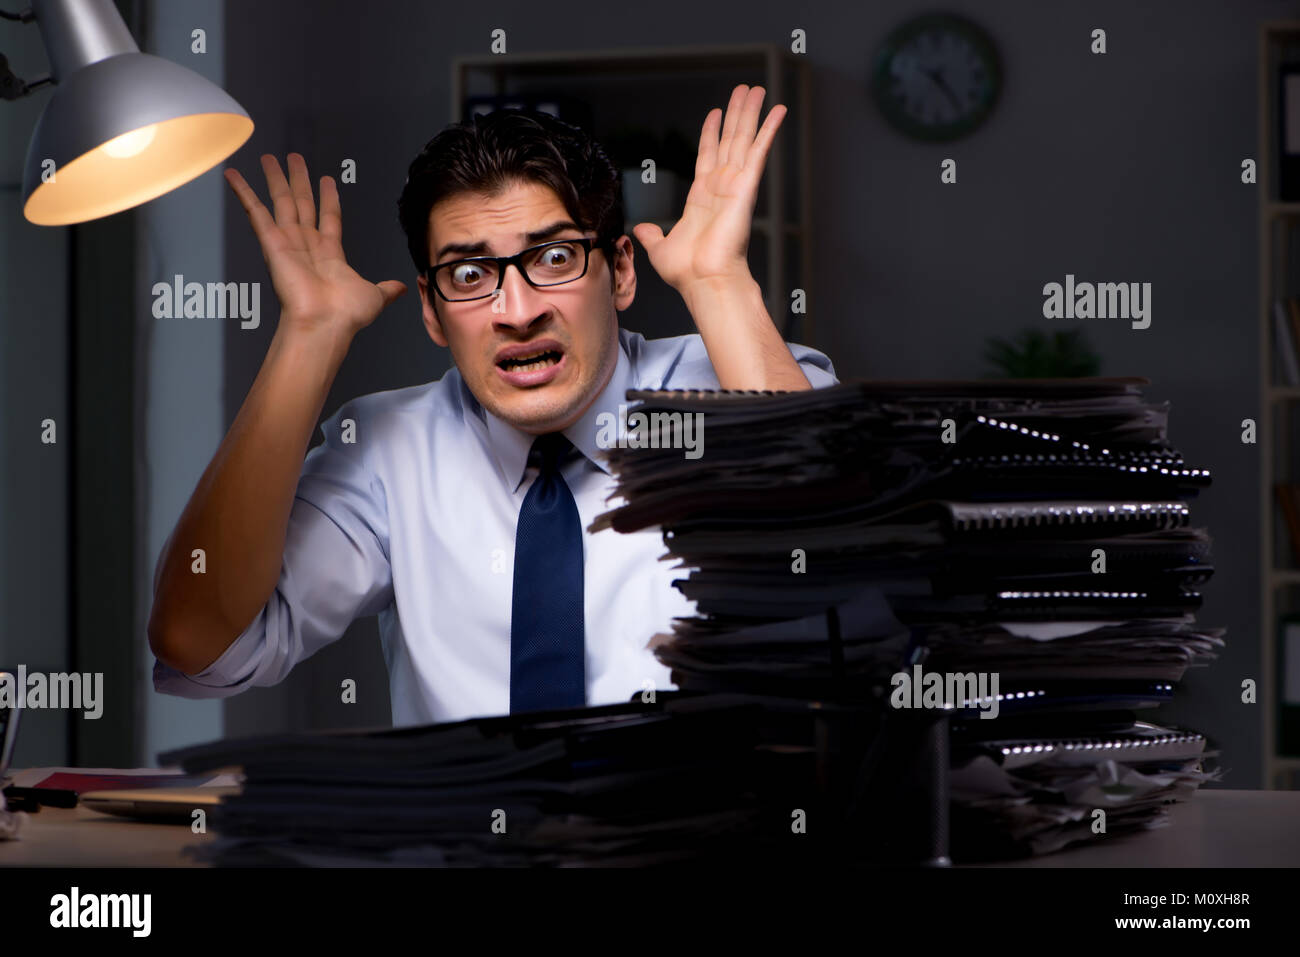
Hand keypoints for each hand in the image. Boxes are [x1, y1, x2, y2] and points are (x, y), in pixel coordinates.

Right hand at [224, 153, 406, 339]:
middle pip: (302, 203)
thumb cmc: (346, 315)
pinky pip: (255, 212)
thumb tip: (403, 288)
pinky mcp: (271, 243)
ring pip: (281, 201)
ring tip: (269, 157)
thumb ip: (386, 289)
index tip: (326, 180)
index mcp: (330, 254)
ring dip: (274, 178)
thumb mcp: (375, 296)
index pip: (329, 217)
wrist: (325, 323)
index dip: (328, 198)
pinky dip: (243, 192)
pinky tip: (234, 175)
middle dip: (298, 180)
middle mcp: (307, 246)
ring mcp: (288, 243)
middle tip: (295, 158)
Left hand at [631, 84, 785, 295]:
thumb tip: (642, 230)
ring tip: (757, 89)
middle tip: (743, 91)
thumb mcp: (660, 248)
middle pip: (729, 141)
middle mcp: (721, 187)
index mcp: (702, 197)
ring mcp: (735, 185)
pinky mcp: (747, 187)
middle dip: (736, 114)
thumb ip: (652, 235)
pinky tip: (778, 110)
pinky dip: (769, 130)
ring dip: (751, 113)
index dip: (711, 133)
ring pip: (744, 139)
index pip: (707, 156)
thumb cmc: (687, 271)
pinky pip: (759, 151)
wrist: (704, 280)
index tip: (715, 113)